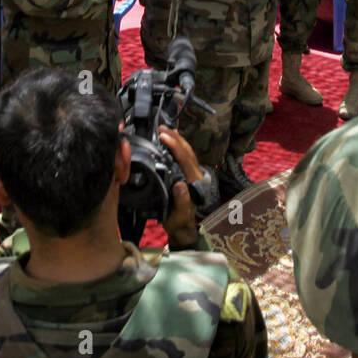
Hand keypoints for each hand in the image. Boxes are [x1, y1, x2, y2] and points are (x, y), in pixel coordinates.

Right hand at [159, 127, 202, 247]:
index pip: (185, 159)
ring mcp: (193, 174)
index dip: (175, 146)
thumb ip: (182, 202)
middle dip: (176, 138)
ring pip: (187, 152)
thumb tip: (180, 185)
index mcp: (194, 183)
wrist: (183, 229)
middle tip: (161, 128)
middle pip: (187, 152)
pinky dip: (178, 146)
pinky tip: (172, 140)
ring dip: (177, 139)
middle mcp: (196, 176)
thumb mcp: (178, 216)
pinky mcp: (188, 175)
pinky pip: (184, 156)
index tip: (164, 136)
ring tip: (165, 130)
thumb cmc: (179, 223)